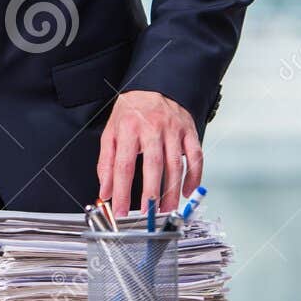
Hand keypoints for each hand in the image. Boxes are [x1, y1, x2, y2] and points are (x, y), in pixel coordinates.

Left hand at [98, 89, 202, 215]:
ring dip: (172, 191)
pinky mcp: (190, 132)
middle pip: (152, 165)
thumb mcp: (111, 133)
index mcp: (128, 128)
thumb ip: (106, 163)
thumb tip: (105, 191)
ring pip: (176, 165)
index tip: (120, 209)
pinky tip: (186, 192)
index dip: (121, 190)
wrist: (154, 88)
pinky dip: (194, 177)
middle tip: (147, 213)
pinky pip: (196, 158)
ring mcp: (173, 130)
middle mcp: (152, 128)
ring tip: (165, 209)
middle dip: (150, 193)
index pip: (123, 165)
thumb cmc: (130, 113)